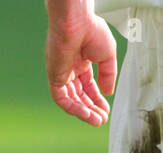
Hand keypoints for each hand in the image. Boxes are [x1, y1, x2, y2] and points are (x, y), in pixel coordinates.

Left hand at [45, 9, 116, 125]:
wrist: (77, 22)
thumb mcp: (108, 56)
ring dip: (83, 112)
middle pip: (80, 95)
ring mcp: (61, 73)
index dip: (97, 99)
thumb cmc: (91, 30)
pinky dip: (73, 108)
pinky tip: (85, 114)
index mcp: (81, 61)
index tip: (105, 110)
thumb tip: (108, 92)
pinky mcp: (54, 77)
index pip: (88, 86)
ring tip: (96, 121)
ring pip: (71, 100)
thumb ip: (108, 75)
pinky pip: (62, 98)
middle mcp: (69, 68)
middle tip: (101, 120)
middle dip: (91, 109)